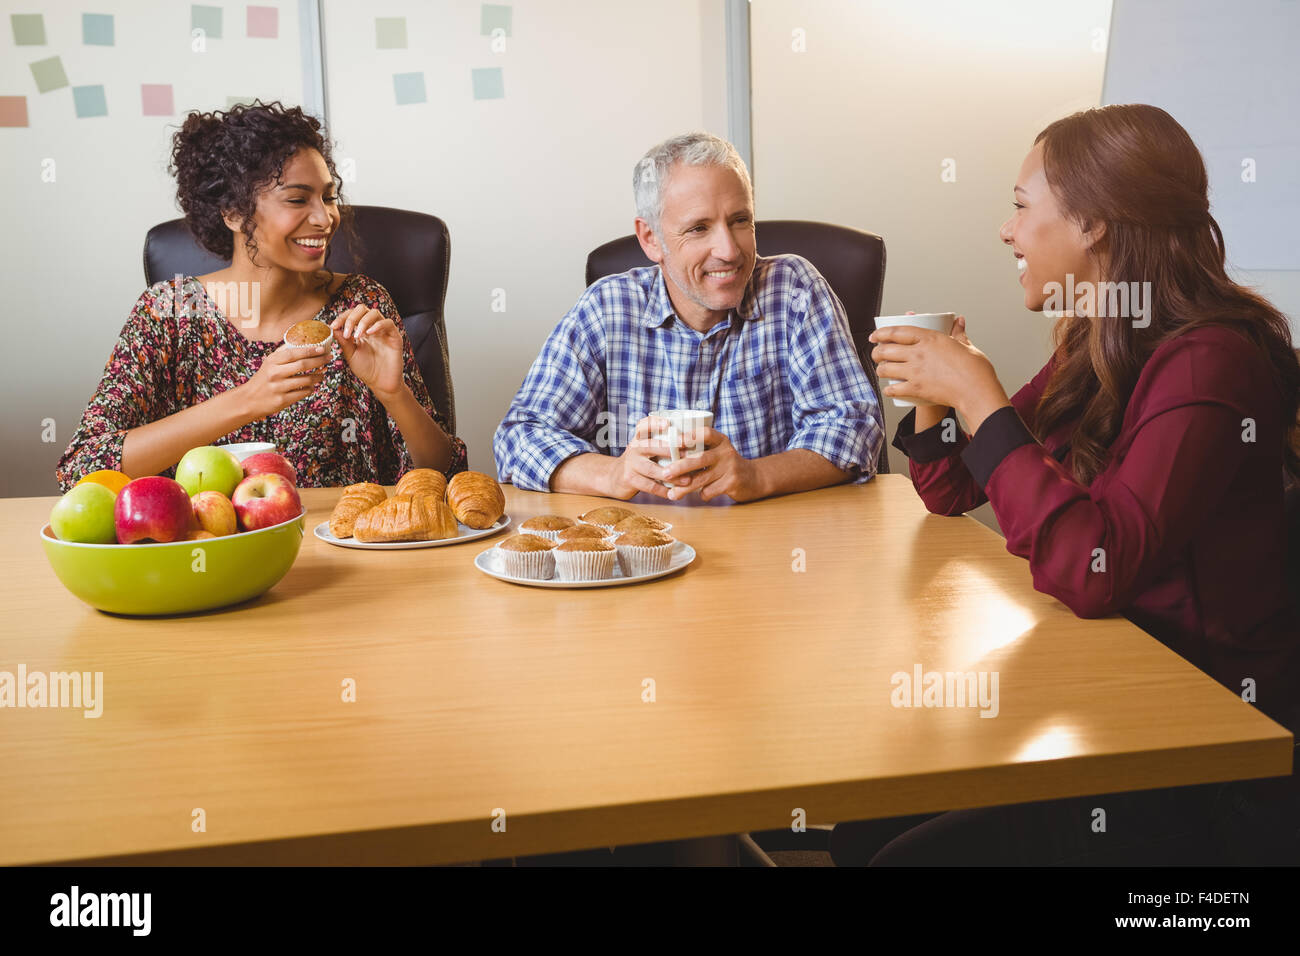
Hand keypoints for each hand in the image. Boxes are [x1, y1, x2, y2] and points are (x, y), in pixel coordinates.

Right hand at [238, 344, 329, 419]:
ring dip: (318, 377)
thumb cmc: (263, 378)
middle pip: (303, 365)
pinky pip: (303, 393)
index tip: (323, 348)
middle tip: (329, 358)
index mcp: (272, 361)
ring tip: (322, 374)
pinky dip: (310, 389)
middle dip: (319, 361)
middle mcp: (275, 373)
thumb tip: (301, 340)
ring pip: (306, 380)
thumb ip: (283, 353)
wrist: (249, 400)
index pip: (294, 353)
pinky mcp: (282, 400)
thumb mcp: (269, 363)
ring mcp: (279, 387)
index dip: (310, 350)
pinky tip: (312, 386)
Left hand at [330, 305, 404, 399]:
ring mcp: (383, 331)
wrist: (380, 383)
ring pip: (374, 313)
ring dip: (362, 321)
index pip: (351, 315)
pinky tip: (369, 334)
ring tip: (357, 336)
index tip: (333, 326)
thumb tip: (332, 327)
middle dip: (351, 318)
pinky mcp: (394, 336)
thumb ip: (343, 341)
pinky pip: (388, 323)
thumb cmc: (366, 370)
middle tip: (346, 332)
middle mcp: (372, 328)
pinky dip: (378, 325)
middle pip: (362, 309)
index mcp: (360, 330)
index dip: (341, 318)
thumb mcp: (350, 354)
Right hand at [603, 416, 680, 499]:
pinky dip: (663, 490)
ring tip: (688, 480)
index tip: (668, 424)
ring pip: (652, 469)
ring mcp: (631, 464)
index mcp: (639, 437)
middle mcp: (634, 448)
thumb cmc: (639, 460)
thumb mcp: (645, 447)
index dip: (655, 423)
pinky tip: (674, 493)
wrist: (615, 476)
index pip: (644, 425)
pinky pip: (649, 486)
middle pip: (651, 446)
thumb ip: (662, 443)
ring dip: (672, 475)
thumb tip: (694, 443)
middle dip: (670, 448)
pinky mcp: (630, 479)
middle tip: (688, 451)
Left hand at [658, 427, 762, 502]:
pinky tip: (701, 494)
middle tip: (665, 473)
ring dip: (684, 488)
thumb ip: (700, 450)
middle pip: (700, 458)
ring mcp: (730, 468)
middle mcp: (726, 452)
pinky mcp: (732, 483)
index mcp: (720, 440)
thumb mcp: (718, 451)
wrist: (754, 478)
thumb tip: (668, 454)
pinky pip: (710, 490)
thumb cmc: (726, 464)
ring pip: (702, 479)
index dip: (690, 436)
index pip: (705, 433)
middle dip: (680, 467)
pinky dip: (702, 494)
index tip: (675, 442)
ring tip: (672, 494)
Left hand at [869, 314, 1007, 425]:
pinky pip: (893, 389)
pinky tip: (889, 390)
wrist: (976, 391)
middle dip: (876, 352)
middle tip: (876, 354)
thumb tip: (959, 321)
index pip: (897, 332)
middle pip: (886, 350)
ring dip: (879, 370)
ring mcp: (915, 372)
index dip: (881, 333)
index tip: (875, 335)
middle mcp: (918, 354)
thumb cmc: (974, 369)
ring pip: (885, 369)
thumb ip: (959, 333)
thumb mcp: (966, 345)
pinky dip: (888, 390)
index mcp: (929, 339)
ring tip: (881, 370)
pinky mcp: (916, 389)